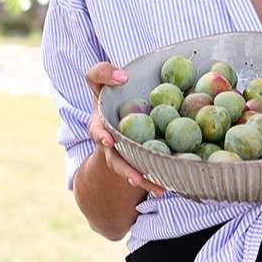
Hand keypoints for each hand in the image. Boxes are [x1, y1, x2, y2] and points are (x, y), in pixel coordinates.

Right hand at [85, 61, 165, 197]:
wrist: (116, 116)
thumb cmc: (109, 96)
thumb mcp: (99, 82)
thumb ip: (103, 73)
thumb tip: (123, 76)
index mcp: (100, 125)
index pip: (96, 130)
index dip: (101, 135)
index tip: (107, 140)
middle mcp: (110, 144)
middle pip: (114, 159)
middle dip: (123, 168)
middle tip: (134, 176)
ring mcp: (123, 154)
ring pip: (131, 170)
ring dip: (142, 179)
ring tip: (156, 188)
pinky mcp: (138, 160)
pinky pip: (146, 172)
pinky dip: (154, 181)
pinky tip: (164, 188)